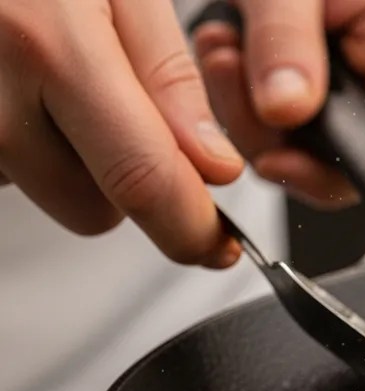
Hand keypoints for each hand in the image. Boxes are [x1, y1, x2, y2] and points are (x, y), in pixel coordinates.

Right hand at [0, 0, 247, 266]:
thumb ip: (168, 77)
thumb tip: (214, 169)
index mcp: (49, 46)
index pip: (140, 178)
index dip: (191, 228)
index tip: (220, 246)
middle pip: (94, 209)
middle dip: (132, 185)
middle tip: (125, 110)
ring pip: (50, 196)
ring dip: (75, 162)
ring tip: (61, 78)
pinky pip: (10, 170)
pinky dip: (31, 144)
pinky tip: (25, 84)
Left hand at [0, 1, 364, 269]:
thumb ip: (284, 41)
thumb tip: (285, 111)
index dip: (332, 169)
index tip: (271, 157)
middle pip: (352, 156)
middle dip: (275, 132)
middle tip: (227, 72)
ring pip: (318, 149)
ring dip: (253, 114)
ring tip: (226, 53)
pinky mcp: (346, 91)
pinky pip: (303, 130)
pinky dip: (257, 105)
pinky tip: (239, 61)